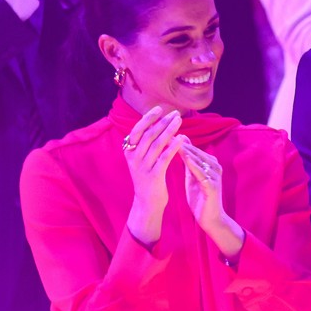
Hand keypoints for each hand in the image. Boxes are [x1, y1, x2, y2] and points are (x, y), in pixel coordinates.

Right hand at [123, 107, 184, 245]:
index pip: (137, 129)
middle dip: (162, 121)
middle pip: (149, 134)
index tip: (160, 108)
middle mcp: (133, 158)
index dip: (148, 118)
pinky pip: (165, 157)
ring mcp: (143, 167)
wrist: (147, 202)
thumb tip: (155, 123)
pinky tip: (182, 138)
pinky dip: (173, 146)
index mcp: (129, 151)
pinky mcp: (154, 175)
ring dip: (169, 130)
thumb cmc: (147, 177)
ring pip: (157, 143)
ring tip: (179, 120)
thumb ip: (145, 143)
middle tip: (175, 113)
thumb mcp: (141, 159)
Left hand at [179, 139, 245, 260]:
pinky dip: (192, 164)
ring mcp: (215, 176)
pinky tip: (184, 158)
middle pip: (196, 151)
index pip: (193, 149)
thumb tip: (180, 145)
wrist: (210, 218)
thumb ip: (188, 162)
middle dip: (182, 142)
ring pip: (199, 160)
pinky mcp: (213, 186)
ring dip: (187, 150)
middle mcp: (214, 167)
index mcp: (209, 163)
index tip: (166, 132)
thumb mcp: (192, 177)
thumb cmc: (200, 197)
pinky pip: (201, 173)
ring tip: (174, 141)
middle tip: (168, 132)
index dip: (180, 140)